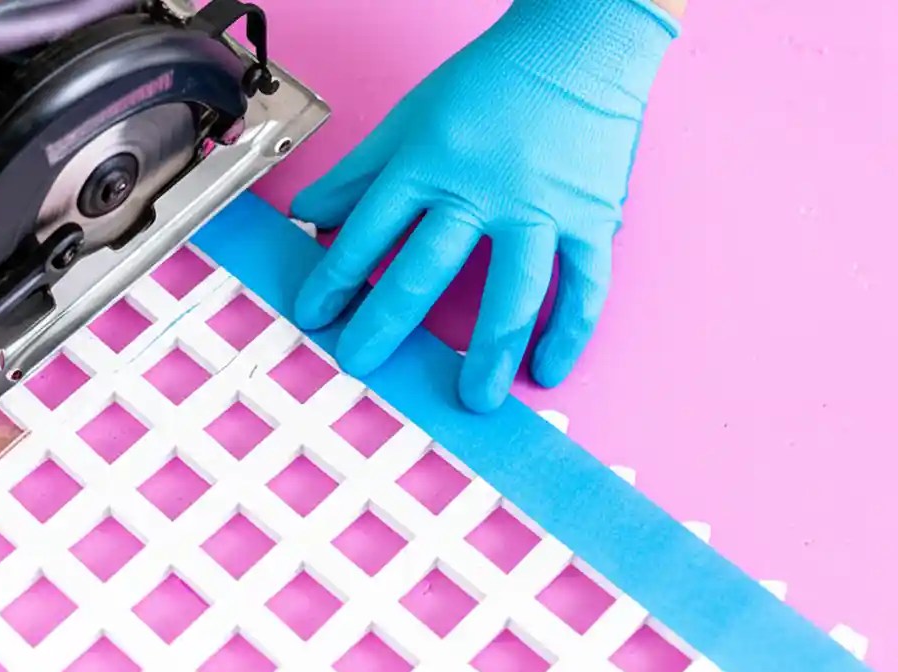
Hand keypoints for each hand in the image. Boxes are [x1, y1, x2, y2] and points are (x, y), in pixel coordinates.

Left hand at [291, 0, 678, 410]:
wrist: (580, 43)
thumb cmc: (493, 80)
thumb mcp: (411, 117)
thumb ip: (360, 172)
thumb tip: (309, 214)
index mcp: (429, 164)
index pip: (368, 233)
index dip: (334, 279)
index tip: (314, 315)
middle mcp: (482, 191)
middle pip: (424, 270)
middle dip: (385, 324)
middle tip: (361, 363)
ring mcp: (541, 209)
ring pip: (512, 293)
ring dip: (489, 352)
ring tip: (472, 398)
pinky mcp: (591, 219)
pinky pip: (584, 287)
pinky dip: (568, 332)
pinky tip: (546, 368)